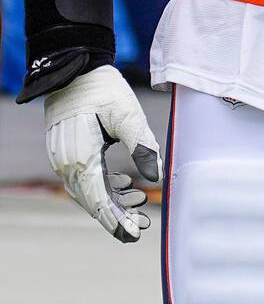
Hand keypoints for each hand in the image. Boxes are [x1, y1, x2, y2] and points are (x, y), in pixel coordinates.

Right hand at [44, 65, 162, 241]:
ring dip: (113, 199)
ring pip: (89, 189)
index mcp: (80, 158)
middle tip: (143, 225)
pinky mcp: (69, 149)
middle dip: (118, 214)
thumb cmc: (102, 89)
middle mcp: (68, 163)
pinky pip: (85, 176)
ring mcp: (65, 157)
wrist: (75, 67)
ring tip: (140, 201)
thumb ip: (143, 148)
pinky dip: (105, 184)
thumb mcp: (128, 115)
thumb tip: (157, 177)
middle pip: (93, 200)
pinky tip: (125, 183)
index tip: (133, 235)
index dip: (116, 221)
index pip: (98, 201)